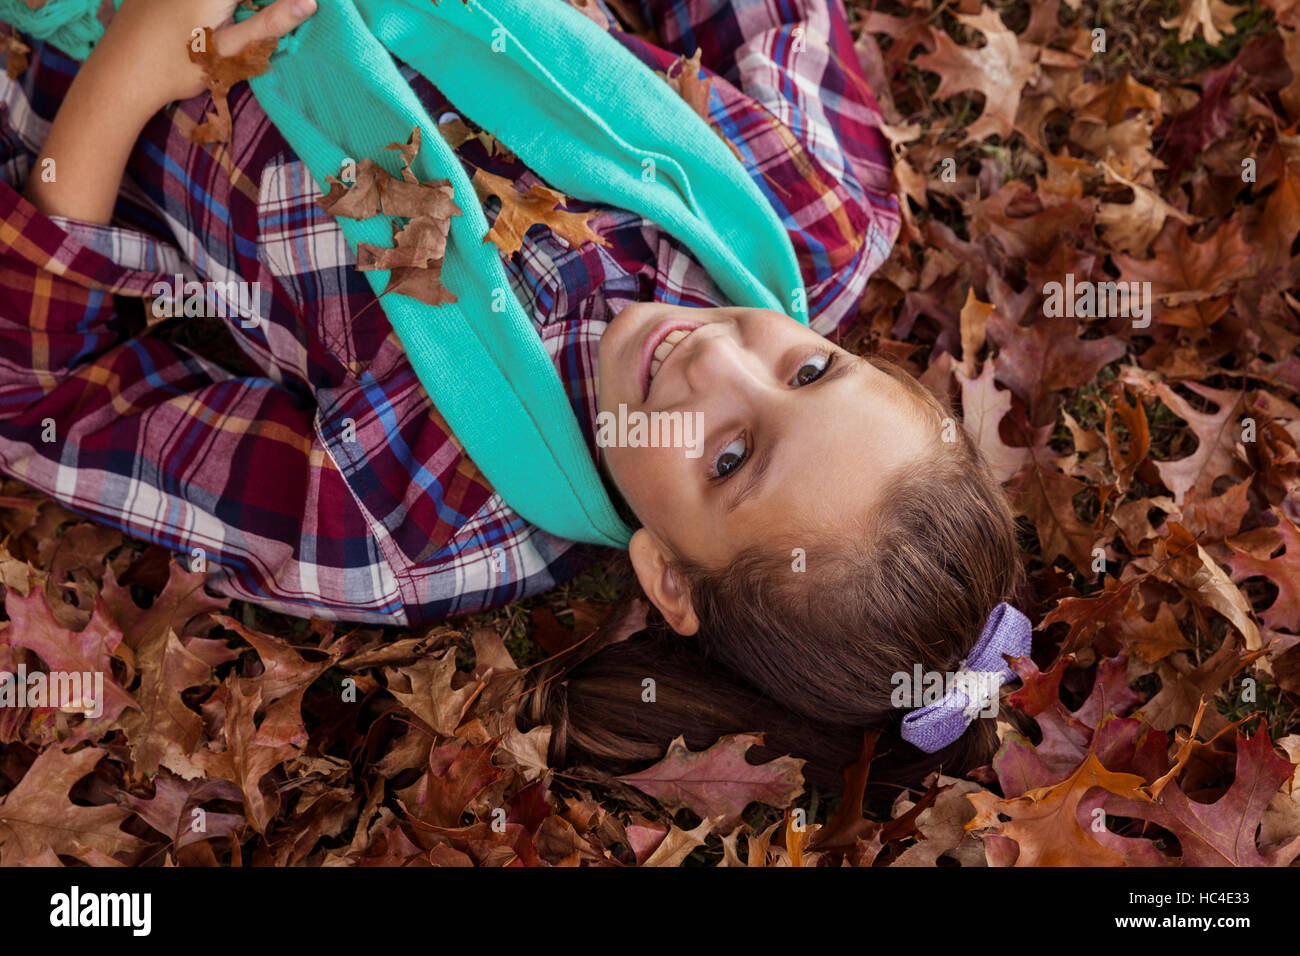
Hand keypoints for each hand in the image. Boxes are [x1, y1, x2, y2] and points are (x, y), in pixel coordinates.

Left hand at [91, 0, 316, 112]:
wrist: (120, 75)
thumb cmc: (179, 67)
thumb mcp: (231, 50)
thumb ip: (270, 23)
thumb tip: (310, 2)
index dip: (277, 6)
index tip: (299, 12)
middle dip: (255, 9)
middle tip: (276, 21)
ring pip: (219, 0)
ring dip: (238, 9)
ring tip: (226, 35)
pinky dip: (215, 8)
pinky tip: (201, 29)